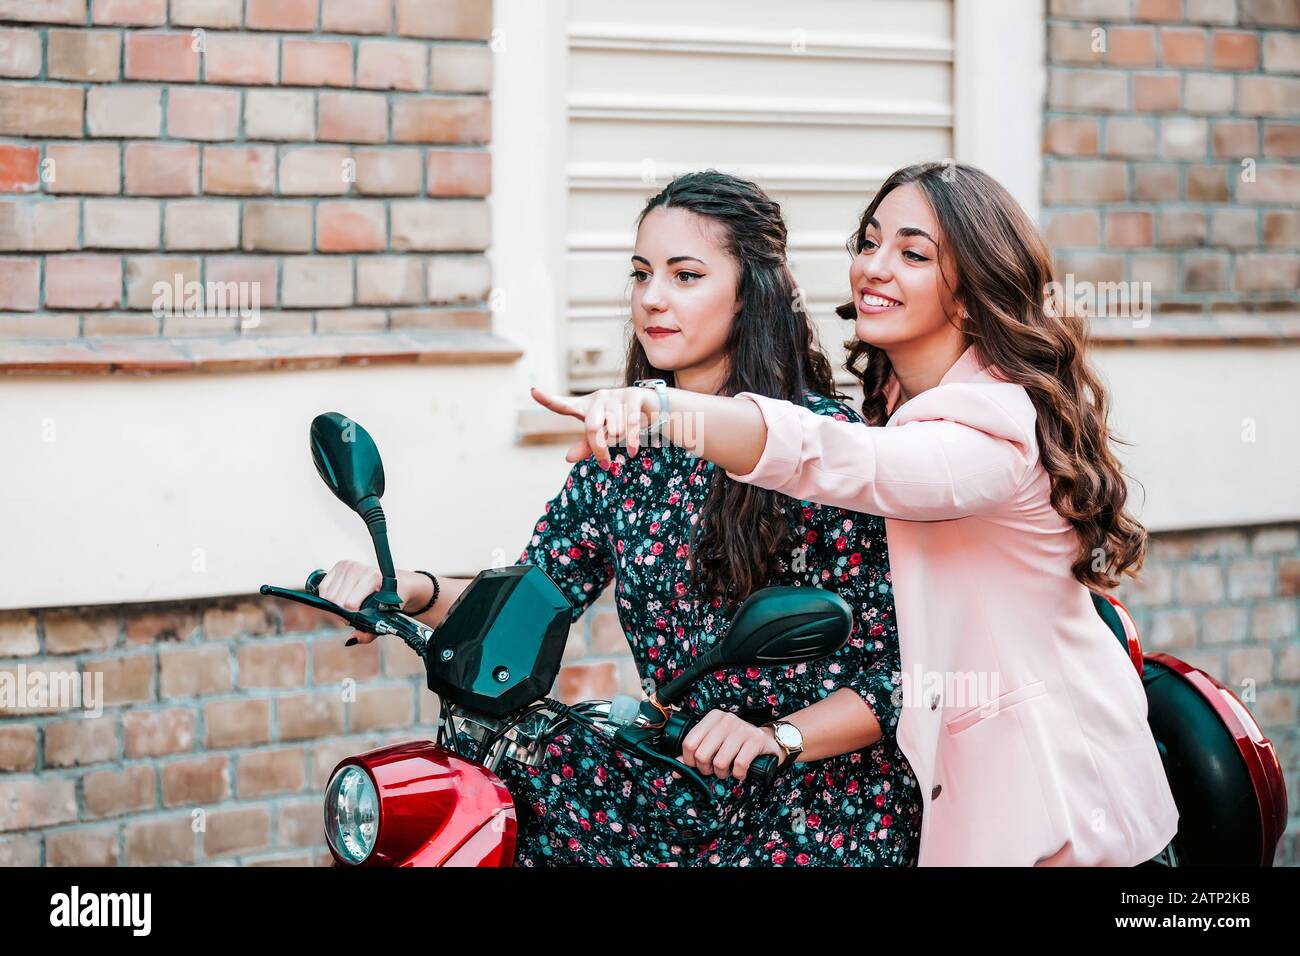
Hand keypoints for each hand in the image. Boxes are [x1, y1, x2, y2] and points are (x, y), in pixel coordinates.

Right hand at [317, 560, 421, 645]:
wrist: (398, 582)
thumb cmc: (392, 601)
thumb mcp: (385, 618)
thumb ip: (369, 632)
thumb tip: (350, 640)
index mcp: (373, 577)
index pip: (349, 604)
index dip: (351, 617)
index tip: (360, 619)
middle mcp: (358, 568)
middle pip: (336, 601)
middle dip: (342, 613)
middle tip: (355, 614)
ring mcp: (348, 565)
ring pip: (328, 596)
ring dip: (335, 606)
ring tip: (350, 606)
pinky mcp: (340, 565)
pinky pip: (323, 588)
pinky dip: (328, 598)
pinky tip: (341, 599)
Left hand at [529, 386, 659, 466]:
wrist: (652, 409)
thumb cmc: (621, 423)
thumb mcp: (604, 436)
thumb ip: (587, 446)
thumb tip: (568, 458)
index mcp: (586, 407)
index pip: (563, 404)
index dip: (547, 399)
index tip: (533, 391)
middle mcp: (598, 397)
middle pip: (592, 428)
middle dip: (599, 450)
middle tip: (605, 464)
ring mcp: (616, 395)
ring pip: (614, 429)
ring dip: (621, 442)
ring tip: (627, 440)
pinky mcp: (633, 395)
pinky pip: (630, 424)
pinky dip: (632, 442)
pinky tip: (633, 451)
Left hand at [677, 709, 784, 782]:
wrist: (768, 741)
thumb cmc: (737, 745)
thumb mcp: (715, 744)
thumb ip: (695, 755)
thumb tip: (676, 771)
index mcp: (712, 717)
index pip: (689, 743)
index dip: (690, 761)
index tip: (698, 766)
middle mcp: (726, 719)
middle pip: (702, 754)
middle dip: (706, 769)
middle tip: (714, 770)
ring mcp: (742, 728)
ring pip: (720, 762)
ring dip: (722, 774)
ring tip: (728, 771)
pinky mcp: (756, 740)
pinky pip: (739, 764)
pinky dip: (738, 774)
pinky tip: (740, 771)